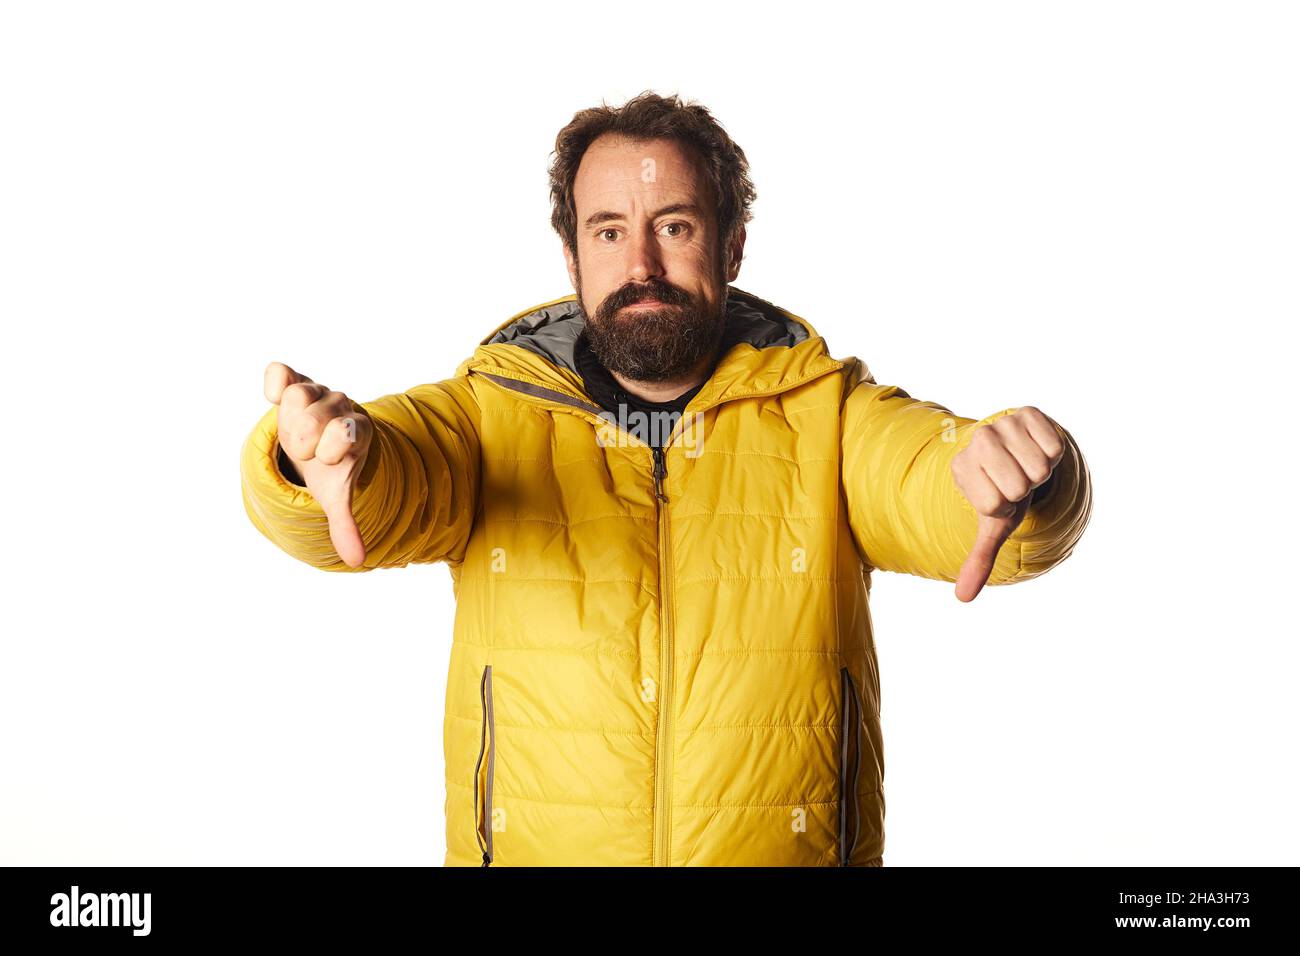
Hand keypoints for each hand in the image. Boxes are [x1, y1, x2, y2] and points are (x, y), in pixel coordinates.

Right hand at [264, 361, 372, 567]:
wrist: (321, 438)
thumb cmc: (331, 466)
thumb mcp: (337, 494)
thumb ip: (346, 524)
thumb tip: (357, 560)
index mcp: (357, 432)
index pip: (350, 430)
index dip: (335, 447)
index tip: (328, 459)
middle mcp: (340, 407)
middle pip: (318, 415)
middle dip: (305, 438)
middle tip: (305, 450)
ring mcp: (315, 393)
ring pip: (298, 395)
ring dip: (290, 419)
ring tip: (294, 433)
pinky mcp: (292, 381)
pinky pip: (281, 371)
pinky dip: (275, 381)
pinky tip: (272, 396)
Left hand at [950, 406, 1063, 601]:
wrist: (1017, 452)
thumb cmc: (1003, 491)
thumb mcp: (993, 525)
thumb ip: (979, 559)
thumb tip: (963, 598)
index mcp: (962, 468)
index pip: (995, 504)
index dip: (1005, 506)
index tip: (999, 497)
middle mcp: (977, 441)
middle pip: (1020, 486)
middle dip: (1025, 490)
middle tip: (1015, 481)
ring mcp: (1001, 423)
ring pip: (1039, 467)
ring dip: (1039, 472)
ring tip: (1025, 466)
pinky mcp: (1028, 412)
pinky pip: (1054, 446)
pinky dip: (1053, 454)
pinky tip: (1037, 450)